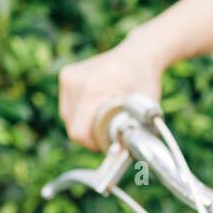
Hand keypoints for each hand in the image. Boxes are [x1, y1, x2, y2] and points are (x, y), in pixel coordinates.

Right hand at [58, 33, 167, 149]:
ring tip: (103, 118)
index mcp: (93, 89)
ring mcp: (69, 76)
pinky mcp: (66, 74)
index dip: (93, 144)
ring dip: (83, 124)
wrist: (138, 54)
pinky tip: (95, 107)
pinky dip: (79, 112)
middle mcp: (76, 80)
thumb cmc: (145, 81)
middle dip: (90, 135)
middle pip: (72, 126)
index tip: (108, 143)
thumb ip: (137, 134)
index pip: (78, 132)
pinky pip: (68, 106)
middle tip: (109, 132)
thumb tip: (128, 158)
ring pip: (68, 117)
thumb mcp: (146, 110)